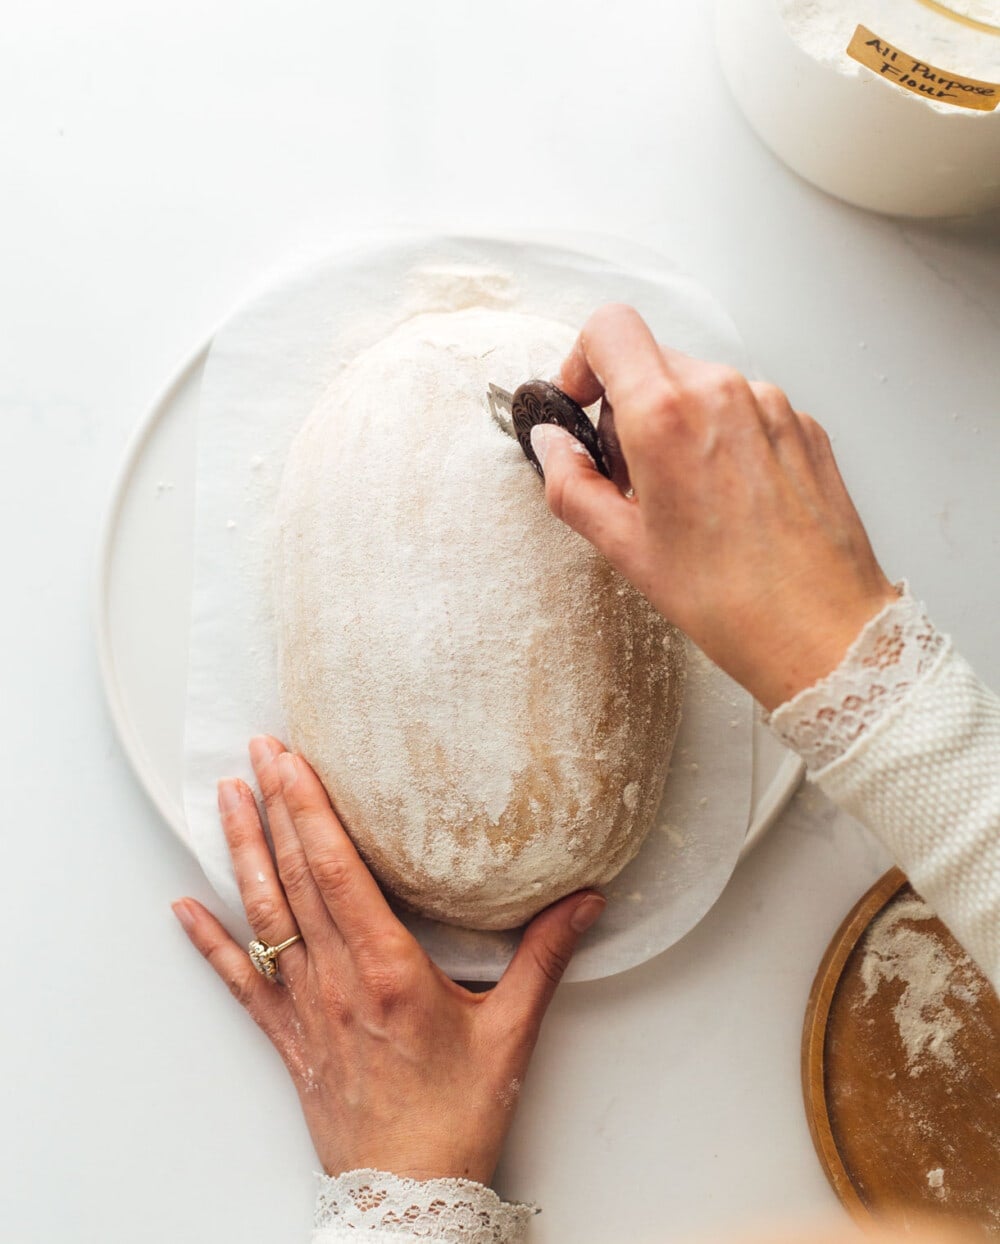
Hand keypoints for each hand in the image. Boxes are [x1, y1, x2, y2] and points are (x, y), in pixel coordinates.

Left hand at [172, 736, 603, 1183]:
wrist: (409, 1194)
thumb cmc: (458, 1116)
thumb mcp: (513, 1032)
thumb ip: (545, 957)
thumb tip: (585, 900)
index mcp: (388, 969)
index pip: (336, 870)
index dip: (309, 809)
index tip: (293, 760)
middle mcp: (336, 980)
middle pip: (294, 877)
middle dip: (274, 805)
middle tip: (259, 749)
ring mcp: (304, 1007)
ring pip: (262, 915)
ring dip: (241, 851)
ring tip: (227, 797)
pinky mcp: (287, 1036)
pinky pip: (239, 981)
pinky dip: (208, 940)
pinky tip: (182, 907)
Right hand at [531, 304, 897, 710]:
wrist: (822, 633)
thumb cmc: (731, 601)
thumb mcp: (624, 548)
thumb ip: (572, 484)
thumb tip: (551, 447)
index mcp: (668, 414)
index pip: (609, 329)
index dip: (583, 361)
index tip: (583, 402)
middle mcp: (724, 392)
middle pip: (654, 360)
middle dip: (629, 409)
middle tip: (630, 478)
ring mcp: (772, 406)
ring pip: (702, 387)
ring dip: (679, 426)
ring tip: (686, 501)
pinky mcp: (806, 427)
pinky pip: (747, 412)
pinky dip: (725, 441)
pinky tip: (729, 504)